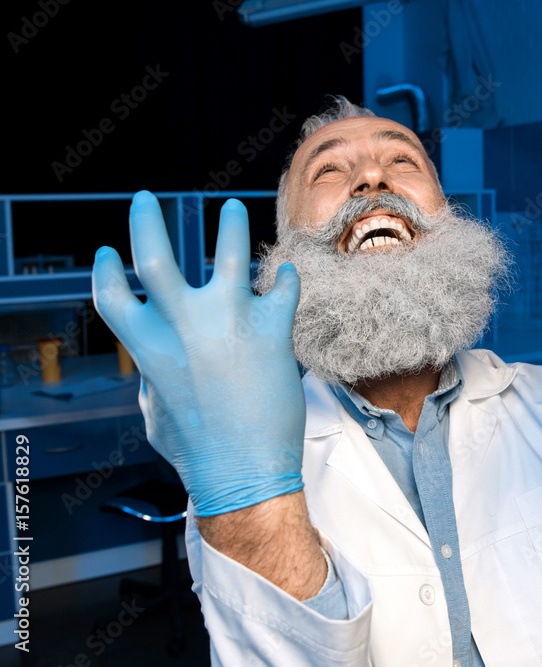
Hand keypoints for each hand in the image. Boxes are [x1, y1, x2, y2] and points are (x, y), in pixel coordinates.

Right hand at [92, 191, 304, 515]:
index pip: (112, 297)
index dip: (105, 272)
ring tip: (232, 207)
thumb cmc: (198, 454)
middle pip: (154, 257)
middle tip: (145, 199)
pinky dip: (283, 278)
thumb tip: (153, 366)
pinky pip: (280, 288)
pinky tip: (284, 274)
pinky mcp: (271, 331)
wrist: (245, 474)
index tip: (107, 254)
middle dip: (145, 221)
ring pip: (227, 254)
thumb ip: (151, 378)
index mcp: (148, 349)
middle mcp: (182, 327)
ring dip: (228, 226)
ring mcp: (228, 323)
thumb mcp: (155, 413)